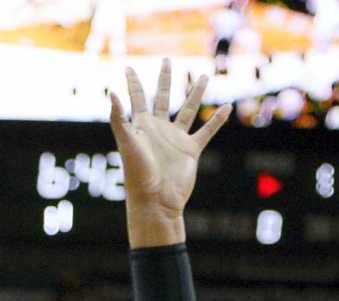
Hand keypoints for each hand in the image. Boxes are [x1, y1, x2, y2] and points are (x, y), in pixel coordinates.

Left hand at [110, 62, 230, 225]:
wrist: (155, 201)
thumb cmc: (138, 174)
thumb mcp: (127, 143)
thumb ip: (119, 119)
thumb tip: (111, 93)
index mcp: (141, 126)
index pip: (137, 98)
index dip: (132, 83)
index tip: (127, 68)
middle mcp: (159, 129)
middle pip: (163, 97)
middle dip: (165, 79)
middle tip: (167, 61)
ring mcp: (175, 139)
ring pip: (188, 110)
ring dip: (195, 93)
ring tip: (203, 76)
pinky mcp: (190, 150)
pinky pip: (207, 131)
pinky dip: (217, 120)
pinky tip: (227, 108)